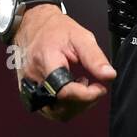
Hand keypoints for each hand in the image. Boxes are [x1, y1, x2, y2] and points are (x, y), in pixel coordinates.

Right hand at [9, 5, 116, 122]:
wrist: (32, 24)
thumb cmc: (55, 29)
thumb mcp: (81, 37)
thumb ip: (95, 58)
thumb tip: (109, 75)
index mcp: (46, 60)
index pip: (64, 91)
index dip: (86, 95)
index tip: (100, 87)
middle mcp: (34, 77)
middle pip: (60, 107)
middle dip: (83, 103)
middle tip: (95, 87)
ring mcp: (28, 86)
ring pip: (54, 113)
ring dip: (74, 106)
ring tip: (82, 86)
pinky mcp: (27, 91)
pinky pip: (47, 108)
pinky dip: (63, 104)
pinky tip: (70, 89)